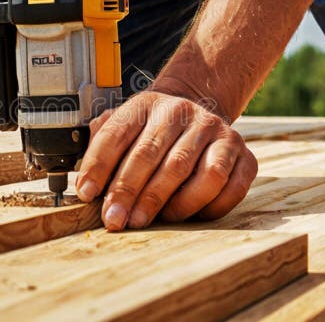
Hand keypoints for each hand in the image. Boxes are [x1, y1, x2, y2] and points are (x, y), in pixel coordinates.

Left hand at [75, 90, 256, 230]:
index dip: (99, 165)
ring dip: (171, 204)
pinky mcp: (244, 153)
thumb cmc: (151, 131)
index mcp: (146, 104)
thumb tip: (81, 184)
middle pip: (153, 155)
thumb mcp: (123, 126)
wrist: (196, 112)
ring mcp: (217, 131)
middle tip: (116, 220)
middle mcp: (183, 112)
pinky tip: (190, 216)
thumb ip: (100, 147)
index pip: (117, 133)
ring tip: (149, 220)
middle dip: (130, 192)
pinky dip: (210, 207)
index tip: (86, 194)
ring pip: (195, 173)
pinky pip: (230, 186)